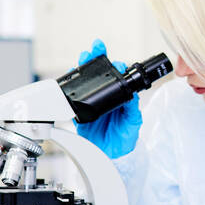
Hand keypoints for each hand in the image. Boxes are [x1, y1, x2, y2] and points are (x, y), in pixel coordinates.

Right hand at [74, 39, 141, 158]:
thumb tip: (132, 95)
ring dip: (85, 67)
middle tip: (97, 48)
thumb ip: (132, 109)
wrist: (111, 157)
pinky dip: (72, 85)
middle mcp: (106, 98)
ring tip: (85, 55)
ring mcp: (92, 103)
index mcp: (120, 98)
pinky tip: (73, 75)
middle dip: (98, 59)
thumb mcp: (133, 123)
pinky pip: (74, 96)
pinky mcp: (81, 111)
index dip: (117, 68)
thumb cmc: (124, 139)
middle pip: (101, 75)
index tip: (117, 63)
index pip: (118, 78)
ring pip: (87, 81)